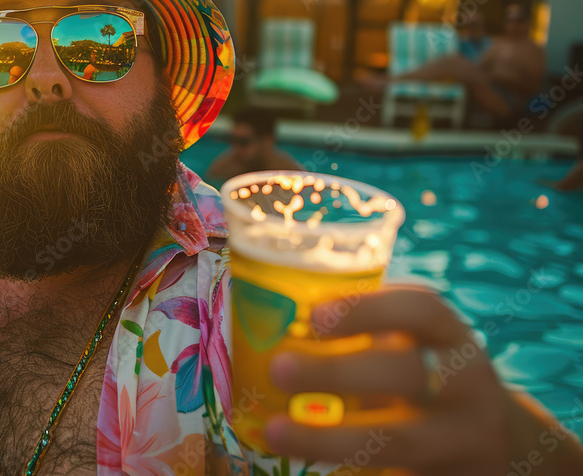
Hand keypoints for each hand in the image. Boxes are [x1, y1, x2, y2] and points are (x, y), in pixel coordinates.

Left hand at [263, 285, 508, 475]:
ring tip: (276, 431)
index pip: (420, 309)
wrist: (501, 442)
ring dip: (329, 438)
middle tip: (279, 369)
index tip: (311, 315)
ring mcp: (460, 440)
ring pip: (396, 441)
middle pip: (403, 374)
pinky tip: (304, 472)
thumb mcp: (413, 343)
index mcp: (450, 336)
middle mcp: (464, 385)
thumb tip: (267, 322)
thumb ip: (362, 332)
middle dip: (336, 373)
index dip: (366, 309)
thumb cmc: (427, 375)